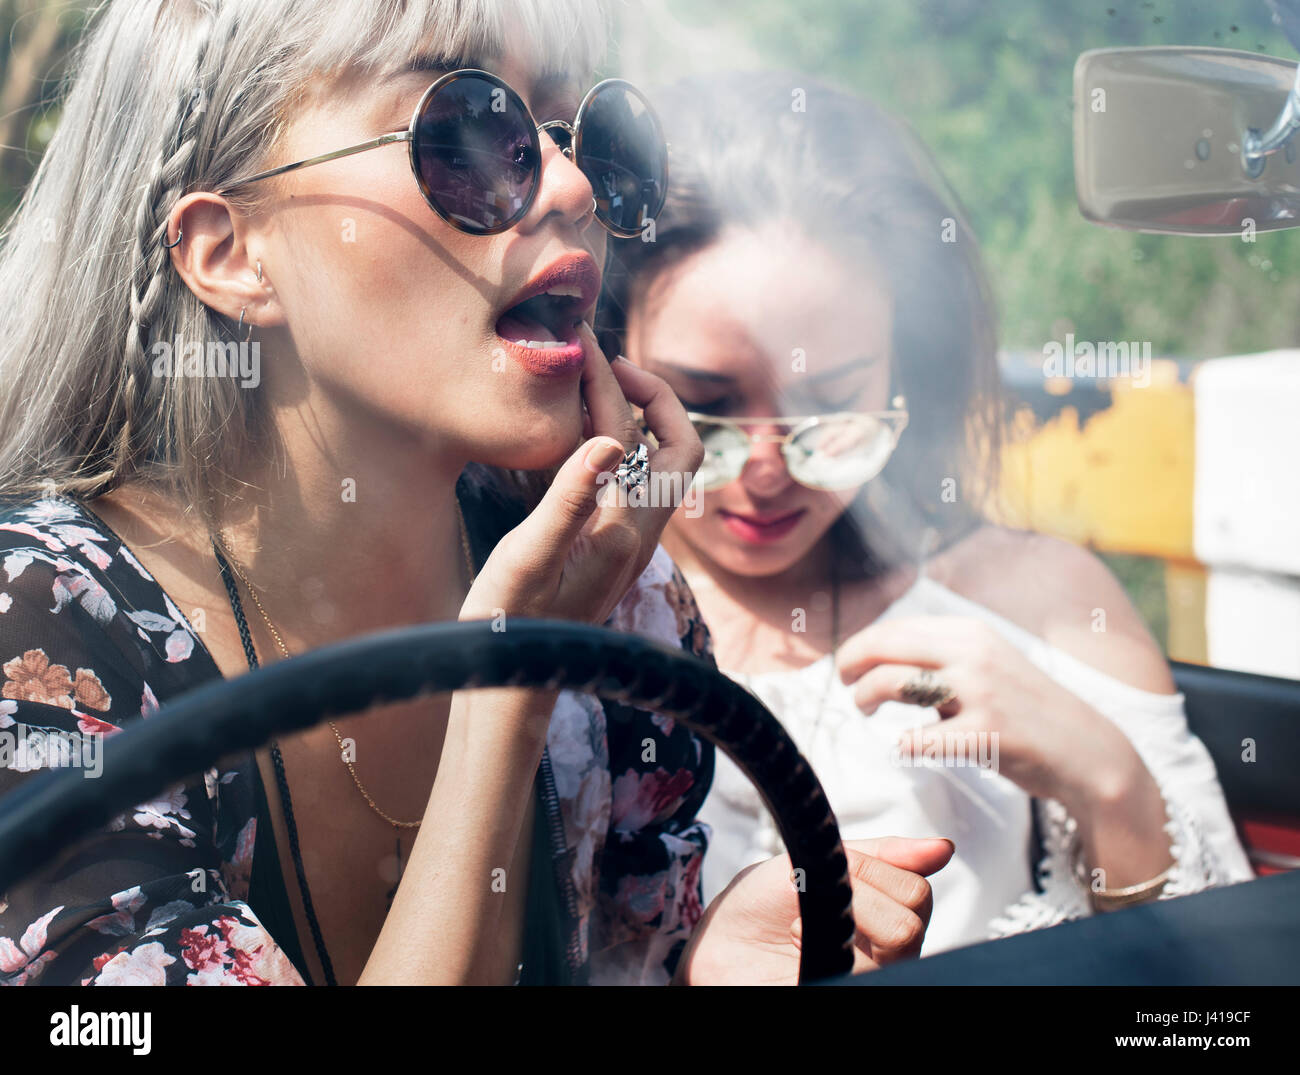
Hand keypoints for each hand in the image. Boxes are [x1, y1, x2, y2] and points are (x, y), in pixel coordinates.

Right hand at [461, 322, 702, 626]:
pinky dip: (613, 446)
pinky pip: (629, 483)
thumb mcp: (528, 560)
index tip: (581, 342)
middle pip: (680, 450)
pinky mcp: (607, 548)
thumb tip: (613, 439)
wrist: (509, 688)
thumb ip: (568, 500)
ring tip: (590, 384)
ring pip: (657, 466)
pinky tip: (574, 437)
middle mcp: (638, 534)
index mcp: (623, 531)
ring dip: (634, 418)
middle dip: (652, 396)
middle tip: (603, 364)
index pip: (633, 434)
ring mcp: (626, 543)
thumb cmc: (508, 628)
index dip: (609, 382)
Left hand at [675, 836, 953, 984]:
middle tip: (816, 903)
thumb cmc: (759, 907)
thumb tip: (942, 848)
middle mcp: (885, 957)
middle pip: (913, 915)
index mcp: (885, 920)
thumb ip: (880, 855)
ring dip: (840, 917)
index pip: (917, 890)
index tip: (830, 878)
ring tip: (804, 928)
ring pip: (899, 937)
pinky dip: (826, 943)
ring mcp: (865, 978)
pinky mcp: (840, 989)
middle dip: (857, 891)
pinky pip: (863, 971)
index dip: (870, 873)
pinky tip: (800, 947)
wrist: (713, 943)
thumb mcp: (817, 860)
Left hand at [836, 615, 1143, 807]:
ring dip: (865, 696)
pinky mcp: (986, 733)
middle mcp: (974, 654)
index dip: (862, 644)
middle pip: (886, 646)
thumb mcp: (988, 664)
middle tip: (843, 682)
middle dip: (851, 663)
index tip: (848, 663)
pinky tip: (905, 746)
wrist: (1086, 751)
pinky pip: (919, 737)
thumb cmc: (1026, 710)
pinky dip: (902, 743)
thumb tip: (881, 656)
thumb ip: (943, 656)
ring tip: (863, 709)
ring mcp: (980, 692)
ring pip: (894, 683)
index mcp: (972, 633)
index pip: (897, 628)